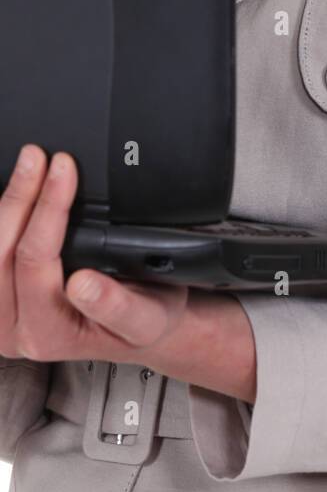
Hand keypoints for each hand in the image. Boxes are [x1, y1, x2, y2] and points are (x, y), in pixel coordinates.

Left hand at [0, 144, 257, 402]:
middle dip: (21, 196)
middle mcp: (16, 331)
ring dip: (9, 201)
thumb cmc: (143, 317)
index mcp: (48, 335)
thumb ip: (117, 306)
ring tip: (30, 164)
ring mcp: (1, 318)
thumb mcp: (147, 319)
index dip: (48, 208)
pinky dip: (3, 217)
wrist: (138, 328)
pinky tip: (16, 192)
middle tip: (40, 156)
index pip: (34, 262)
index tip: (64, 168)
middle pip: (0, 253)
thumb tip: (82, 284)